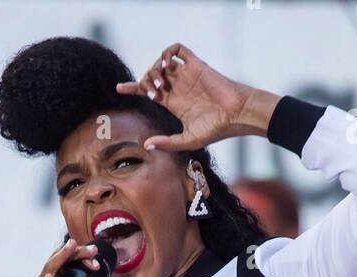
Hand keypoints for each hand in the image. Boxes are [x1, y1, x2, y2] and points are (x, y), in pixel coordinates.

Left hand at [115, 43, 278, 149]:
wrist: (236, 115)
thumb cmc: (217, 129)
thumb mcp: (187, 140)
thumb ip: (166, 143)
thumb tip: (146, 146)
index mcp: (174, 103)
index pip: (148, 91)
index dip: (133, 88)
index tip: (120, 89)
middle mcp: (178, 87)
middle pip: (152, 75)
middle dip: (145, 81)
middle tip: (154, 93)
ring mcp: (186, 75)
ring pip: (161, 62)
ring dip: (154, 69)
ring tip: (161, 84)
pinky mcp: (196, 65)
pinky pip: (177, 50)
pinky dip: (167, 54)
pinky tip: (166, 67)